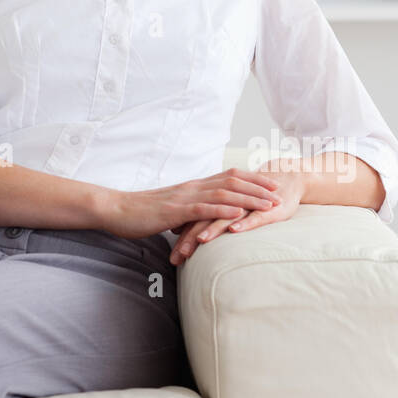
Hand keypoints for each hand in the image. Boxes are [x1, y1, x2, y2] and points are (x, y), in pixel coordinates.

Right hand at [100, 168, 283, 241]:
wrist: (117, 209)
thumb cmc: (141, 213)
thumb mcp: (171, 211)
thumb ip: (189, 212)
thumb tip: (202, 220)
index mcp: (193, 186)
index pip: (229, 177)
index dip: (252, 179)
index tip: (272, 184)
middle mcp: (192, 187)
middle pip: (232, 181)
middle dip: (258, 187)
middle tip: (280, 193)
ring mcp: (184, 197)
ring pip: (223, 193)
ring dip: (249, 198)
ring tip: (269, 204)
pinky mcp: (175, 210)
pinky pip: (203, 208)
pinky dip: (224, 210)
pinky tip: (239, 213)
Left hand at [169, 167, 306, 265]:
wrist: (284, 179)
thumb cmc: (250, 199)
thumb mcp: (224, 210)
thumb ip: (204, 219)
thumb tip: (178, 230)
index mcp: (216, 202)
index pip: (195, 222)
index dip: (183, 239)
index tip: (172, 257)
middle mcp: (228, 202)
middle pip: (205, 220)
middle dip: (191, 239)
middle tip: (179, 257)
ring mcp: (247, 204)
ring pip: (226, 216)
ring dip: (213, 229)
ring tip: (200, 241)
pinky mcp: (266, 208)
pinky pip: (254, 216)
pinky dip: (243, 222)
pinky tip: (234, 230)